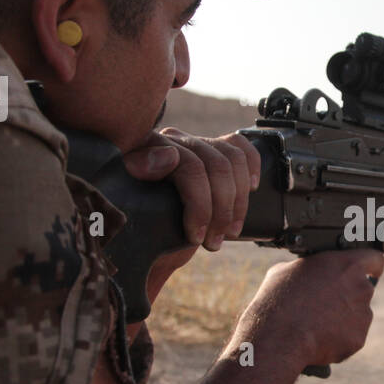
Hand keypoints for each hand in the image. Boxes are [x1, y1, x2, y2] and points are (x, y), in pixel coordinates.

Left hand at [121, 127, 259, 251]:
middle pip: (216, 165)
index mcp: (148, 149)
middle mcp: (173, 141)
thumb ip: (140, 175)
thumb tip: (170, 156)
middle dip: (221, 210)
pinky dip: (251, 166)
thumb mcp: (131, 211)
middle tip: (214, 242)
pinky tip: (251, 188)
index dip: (199, 205)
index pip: (189, 167)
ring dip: (238, 201)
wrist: (143, 232)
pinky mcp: (212, 150)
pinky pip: (238, 147)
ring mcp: (194, 144)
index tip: (196, 237)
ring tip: (229, 232)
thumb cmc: (135, 225)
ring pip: (232, 159)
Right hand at [227, 250, 383, 368]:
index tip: (369, 270)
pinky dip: (338, 338)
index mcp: (347, 265)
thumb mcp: (287, 270)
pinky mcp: (358, 339)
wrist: (278, 337)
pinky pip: (351, 336)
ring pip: (357, 314)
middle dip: (347, 295)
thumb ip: (309, 268)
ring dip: (342, 317)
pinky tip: (317, 338)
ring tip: (315, 323)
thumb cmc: (279, 299)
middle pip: (362, 289)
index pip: (374, 258)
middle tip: (323, 303)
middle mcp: (362, 288)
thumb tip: (307, 273)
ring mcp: (363, 315)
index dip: (370, 265)